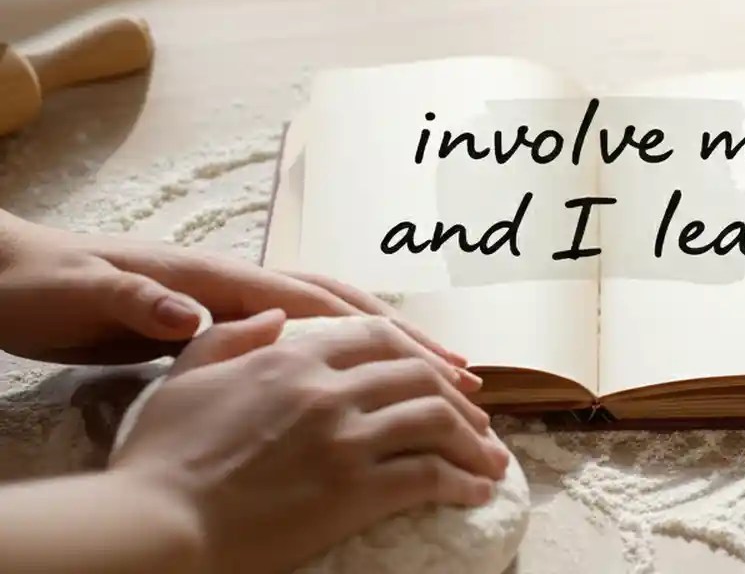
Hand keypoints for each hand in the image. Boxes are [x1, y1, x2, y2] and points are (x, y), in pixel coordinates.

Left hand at [0, 210, 475, 390]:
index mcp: (216, 279)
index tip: (438, 363)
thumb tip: (191, 313)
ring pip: (330, 323)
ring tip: (435, 378)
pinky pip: (301, 340)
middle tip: (466, 376)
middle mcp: (237, 284)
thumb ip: (137, 302)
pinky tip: (360, 383)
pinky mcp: (217, 324)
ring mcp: (230, 302)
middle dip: (408, 342)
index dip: (382, 336)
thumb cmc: (45, 285)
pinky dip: (344, 356)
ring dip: (386, 348)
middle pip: (343, 309)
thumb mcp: (79, 295)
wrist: (11, 272)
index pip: (318, 306)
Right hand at [111, 312, 509, 573]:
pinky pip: (429, 475)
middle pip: (419, 377)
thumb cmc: (161, 458)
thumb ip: (233, 338)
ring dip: (473, 441)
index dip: (419, 353)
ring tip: (491, 461)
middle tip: (479, 423)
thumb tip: (278, 316)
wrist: (156, 524)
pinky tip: (474, 492)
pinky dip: (461, 481)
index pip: (377, 337)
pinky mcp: (355, 490)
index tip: (442, 374)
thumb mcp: (187, 379)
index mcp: (293, 360)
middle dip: (459, 399)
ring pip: (436, 421)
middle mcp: (328, 390)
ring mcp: (345, 438)